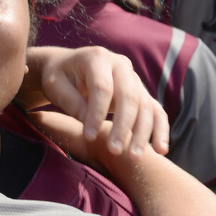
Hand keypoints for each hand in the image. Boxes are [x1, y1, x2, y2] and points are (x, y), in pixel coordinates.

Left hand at [25, 46, 169, 157]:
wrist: (69, 67)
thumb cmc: (59, 77)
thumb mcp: (54, 85)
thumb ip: (71, 101)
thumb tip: (88, 121)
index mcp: (97, 58)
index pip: (102, 87)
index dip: (97, 113)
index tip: (89, 137)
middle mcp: (121, 65)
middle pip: (129, 96)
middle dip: (123, 126)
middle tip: (114, 150)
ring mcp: (134, 78)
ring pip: (145, 106)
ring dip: (142, 132)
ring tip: (134, 157)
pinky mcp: (141, 93)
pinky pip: (155, 110)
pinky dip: (160, 129)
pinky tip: (161, 149)